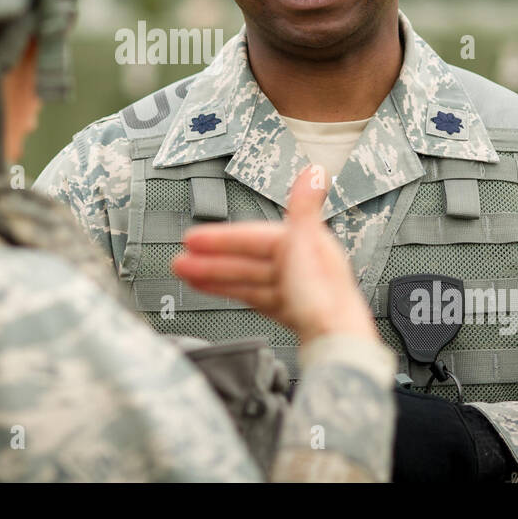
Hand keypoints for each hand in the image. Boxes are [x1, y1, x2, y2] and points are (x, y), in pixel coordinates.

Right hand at [171, 165, 377, 342]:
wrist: (336, 347)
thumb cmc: (327, 299)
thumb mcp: (307, 245)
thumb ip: (304, 207)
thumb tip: (315, 171)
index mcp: (305, 245)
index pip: (253, 237)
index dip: (222, 238)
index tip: (193, 239)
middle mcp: (302, 265)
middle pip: (248, 260)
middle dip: (211, 259)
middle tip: (181, 261)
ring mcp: (297, 291)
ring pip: (249, 280)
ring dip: (216, 277)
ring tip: (188, 277)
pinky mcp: (293, 313)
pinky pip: (257, 299)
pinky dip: (235, 294)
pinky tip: (219, 292)